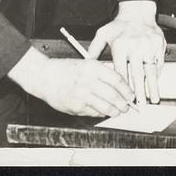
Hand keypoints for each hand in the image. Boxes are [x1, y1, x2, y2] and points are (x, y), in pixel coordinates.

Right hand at [8, 47, 133, 117]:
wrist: (45, 76)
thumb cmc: (67, 69)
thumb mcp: (87, 63)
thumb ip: (103, 72)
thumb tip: (121, 84)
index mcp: (93, 67)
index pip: (117, 80)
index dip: (127, 89)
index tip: (131, 94)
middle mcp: (87, 81)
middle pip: (113, 95)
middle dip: (123, 103)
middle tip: (127, 106)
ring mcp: (81, 95)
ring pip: (104, 106)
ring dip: (114, 111)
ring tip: (118, 111)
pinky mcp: (75, 106)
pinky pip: (92, 112)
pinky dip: (100, 113)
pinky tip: (103, 112)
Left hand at [87, 0, 165, 104]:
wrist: (138, 12)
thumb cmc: (120, 25)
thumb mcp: (103, 33)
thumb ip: (94, 49)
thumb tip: (86, 63)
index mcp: (120, 46)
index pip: (121, 72)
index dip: (122, 87)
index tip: (122, 98)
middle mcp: (135, 46)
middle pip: (136, 74)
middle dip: (138, 92)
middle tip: (138, 105)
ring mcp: (148, 46)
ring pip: (150, 70)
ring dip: (152, 87)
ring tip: (153, 99)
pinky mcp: (159, 44)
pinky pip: (159, 62)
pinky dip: (157, 74)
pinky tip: (155, 83)